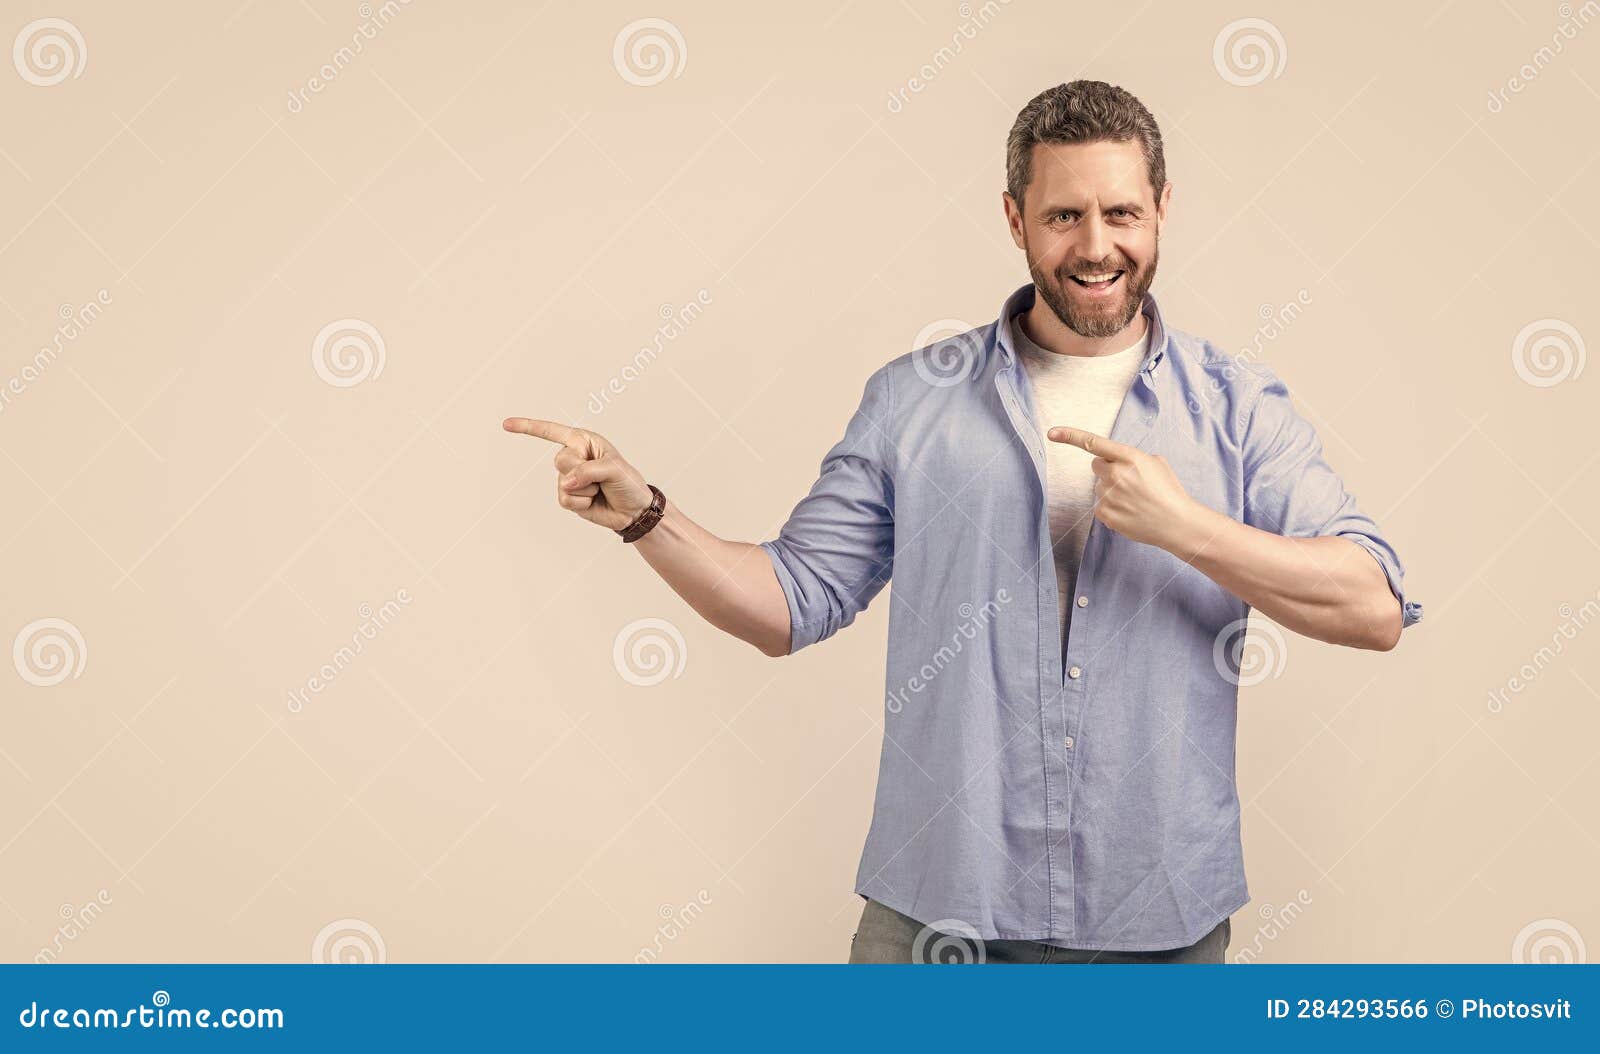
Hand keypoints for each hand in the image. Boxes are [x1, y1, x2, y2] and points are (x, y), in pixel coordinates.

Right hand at [502, 418, 654, 532]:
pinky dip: (581, 503)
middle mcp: (574, 456)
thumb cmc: (627, 483)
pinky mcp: (569, 496)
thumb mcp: (614, 469)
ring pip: (563, 482)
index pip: (552, 431)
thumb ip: (588, 471)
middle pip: (560, 461)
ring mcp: (569, 477)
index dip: (528, 427)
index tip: (506, 424)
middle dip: (582, 471)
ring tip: (599, 489)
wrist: (633, 510)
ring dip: (586, 490)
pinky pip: (565, 499)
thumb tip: (566, 482)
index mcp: (584, 441)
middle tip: (600, 478)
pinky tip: (593, 501)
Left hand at [1047, 425, 1204, 552]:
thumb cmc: (1169, 491)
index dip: (1070, 436)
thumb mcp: (1156, 463)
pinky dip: (1112, 508)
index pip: (1093, 443)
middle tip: (1129, 482)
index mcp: (1129, 457)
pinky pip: (1101, 506)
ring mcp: (1108, 495)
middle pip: (1097, 466)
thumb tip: (1118, 463)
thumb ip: (1132, 458)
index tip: (1052, 433)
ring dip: (1112, 491)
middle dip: (1108, 470)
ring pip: (1100, 487)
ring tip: (1135, 500)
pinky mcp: (1105, 514)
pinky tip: (1130, 512)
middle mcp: (1115, 474)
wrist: (1177, 523)